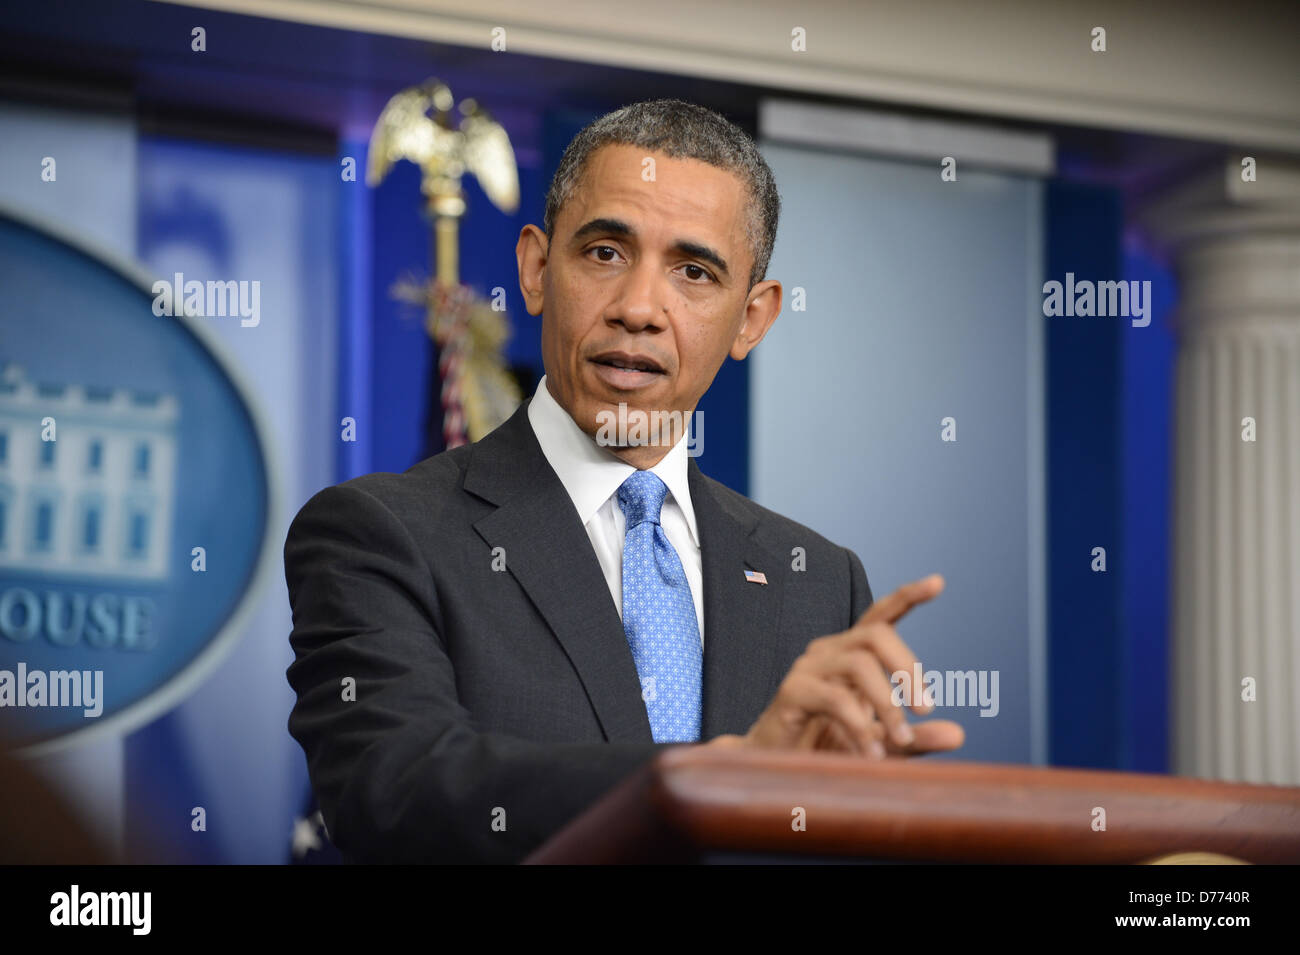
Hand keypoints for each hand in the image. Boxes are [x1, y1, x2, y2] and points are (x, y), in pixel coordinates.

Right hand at [709, 574, 963, 758]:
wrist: (776, 768)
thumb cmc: (827, 747)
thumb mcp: (881, 744)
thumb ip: (916, 738)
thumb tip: (959, 734)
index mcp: (851, 654)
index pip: (880, 616)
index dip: (908, 597)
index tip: (938, 582)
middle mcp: (829, 652)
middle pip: (876, 635)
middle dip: (907, 667)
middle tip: (926, 707)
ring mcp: (808, 668)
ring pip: (858, 663)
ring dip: (887, 702)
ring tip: (900, 739)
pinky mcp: (792, 692)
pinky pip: (834, 698)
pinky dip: (859, 727)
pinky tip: (871, 756)